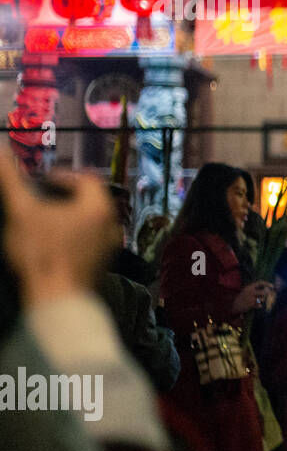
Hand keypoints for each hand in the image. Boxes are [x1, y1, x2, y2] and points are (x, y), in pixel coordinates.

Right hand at [0, 157, 117, 307]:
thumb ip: (11, 180)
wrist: (56, 299)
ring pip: (91, 220)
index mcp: (99, 206)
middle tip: (42, 197)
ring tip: (45, 219)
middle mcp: (111, 224)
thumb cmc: (41, 252)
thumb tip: (1, 150)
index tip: (42, 180)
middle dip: (66, 195)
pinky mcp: (103, 264)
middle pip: (91, 199)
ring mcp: (110, 246)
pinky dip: (74, 234)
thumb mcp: (21, 211)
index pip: (86, 179)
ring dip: (70, 215)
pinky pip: (91, 240)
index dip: (63, 176)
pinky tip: (52, 242)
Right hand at [233, 280, 276, 314]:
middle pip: (264, 292)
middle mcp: (250, 292)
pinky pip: (260, 305)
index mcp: (249, 287)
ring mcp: (251, 298)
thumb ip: (256, 289)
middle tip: (269, 294)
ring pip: (262, 299)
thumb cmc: (243, 297)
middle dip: (268, 293)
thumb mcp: (247, 290)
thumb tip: (268, 290)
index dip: (267, 283)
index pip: (260, 283)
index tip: (272, 286)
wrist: (235, 305)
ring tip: (256, 301)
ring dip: (261, 300)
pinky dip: (259, 305)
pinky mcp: (251, 304)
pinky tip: (256, 305)